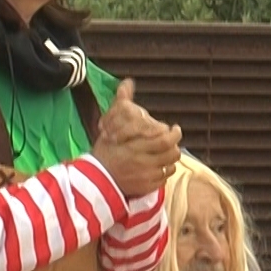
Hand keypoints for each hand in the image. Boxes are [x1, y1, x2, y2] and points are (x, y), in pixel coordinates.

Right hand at [91, 83, 182, 197]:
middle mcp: (143, 161)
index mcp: (136, 145)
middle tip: (172, 141)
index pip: (166, 139)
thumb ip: (121, 103)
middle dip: (175, 146)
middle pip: (172, 153)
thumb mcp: (110, 125)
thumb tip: (127, 82)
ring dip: (170, 159)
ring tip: (165, 154)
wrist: (94, 178)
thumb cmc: (104, 149)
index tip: (174, 128)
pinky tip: (157, 167)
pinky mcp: (146, 188)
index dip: (174, 134)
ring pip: (170, 166)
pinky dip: (163, 172)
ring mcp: (146, 176)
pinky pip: (163, 180)